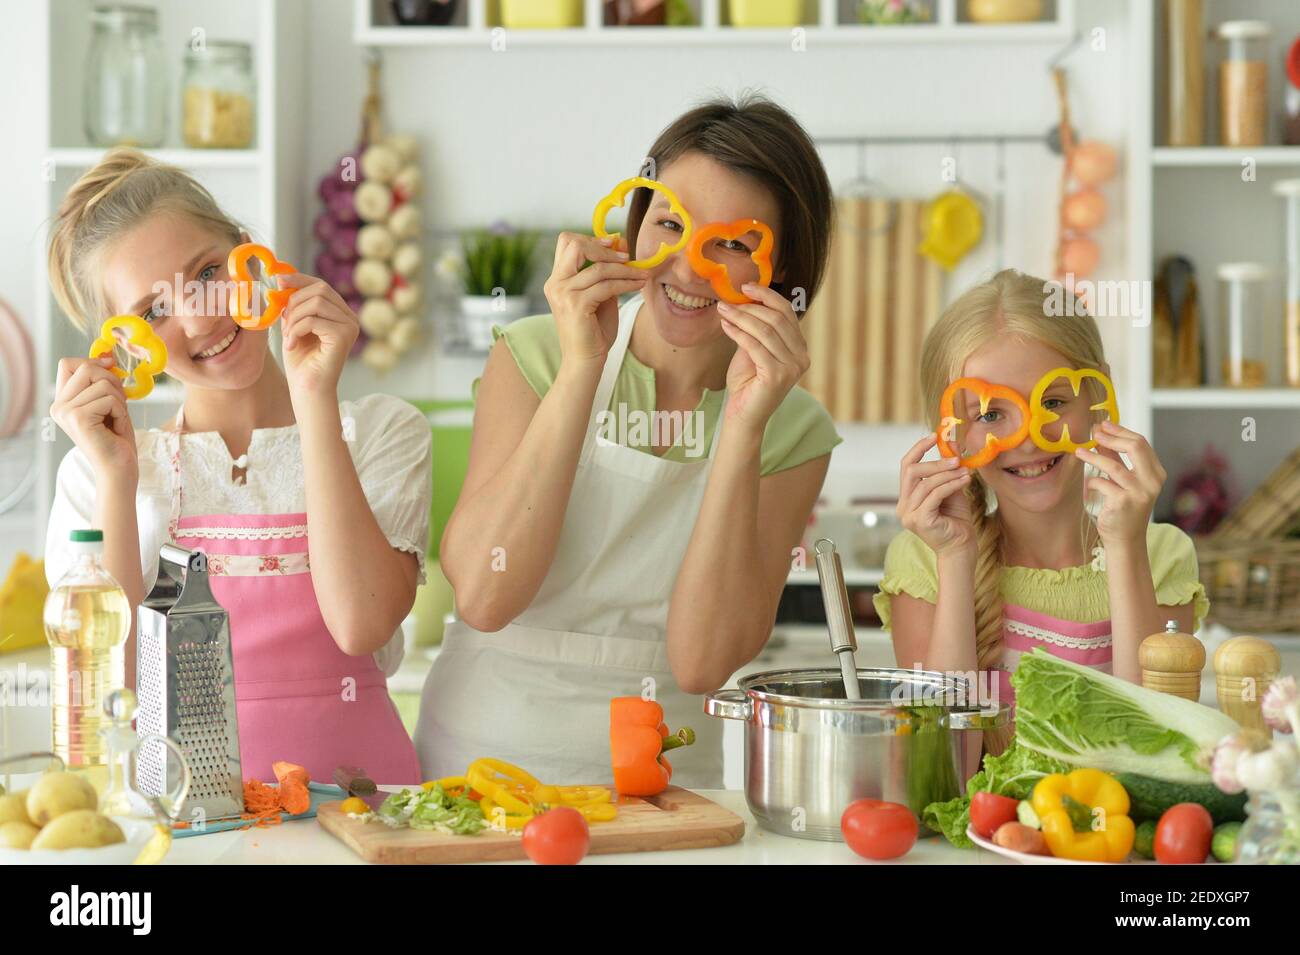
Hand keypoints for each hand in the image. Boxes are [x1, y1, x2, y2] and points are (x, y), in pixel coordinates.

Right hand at [50, 356, 137, 483]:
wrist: (119, 468)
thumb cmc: (116, 437)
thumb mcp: (109, 401)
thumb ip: (102, 379)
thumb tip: (106, 354)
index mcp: (62, 401)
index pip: (68, 363)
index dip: (92, 363)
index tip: (110, 371)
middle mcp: (58, 405)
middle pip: (86, 368)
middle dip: (112, 382)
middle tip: (118, 405)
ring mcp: (65, 412)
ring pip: (103, 384)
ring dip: (119, 401)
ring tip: (115, 420)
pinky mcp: (78, 418)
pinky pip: (110, 399)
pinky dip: (121, 412)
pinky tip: (115, 428)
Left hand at [278, 273, 359, 399]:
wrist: (307, 389)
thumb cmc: (301, 361)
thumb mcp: (294, 325)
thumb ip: (293, 304)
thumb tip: (282, 279)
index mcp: (340, 313)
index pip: (321, 285)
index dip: (299, 279)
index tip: (278, 280)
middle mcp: (350, 318)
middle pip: (320, 289)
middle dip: (294, 301)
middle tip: (283, 320)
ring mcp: (349, 327)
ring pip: (316, 303)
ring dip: (294, 318)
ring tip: (288, 336)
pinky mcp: (343, 336)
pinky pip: (313, 320)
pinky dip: (296, 330)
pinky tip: (291, 344)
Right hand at [543, 233, 645, 369]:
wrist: (585, 361)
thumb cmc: (593, 330)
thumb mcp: (600, 294)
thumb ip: (605, 272)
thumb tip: (620, 243)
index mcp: (557, 279)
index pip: (567, 242)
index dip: (592, 238)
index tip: (615, 244)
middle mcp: (556, 283)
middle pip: (575, 245)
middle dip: (604, 248)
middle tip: (627, 257)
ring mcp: (563, 293)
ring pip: (598, 268)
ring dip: (625, 269)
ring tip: (641, 274)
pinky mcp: (575, 305)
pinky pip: (606, 285)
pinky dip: (626, 283)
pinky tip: (638, 285)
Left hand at [717, 285, 808, 431]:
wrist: (744, 415)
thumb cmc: (747, 383)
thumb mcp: (752, 350)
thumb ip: (755, 329)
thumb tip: (744, 300)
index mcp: (800, 348)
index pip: (787, 313)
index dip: (768, 296)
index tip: (746, 286)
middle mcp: (802, 357)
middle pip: (777, 319)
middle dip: (750, 307)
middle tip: (727, 303)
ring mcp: (792, 368)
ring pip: (766, 331)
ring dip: (741, 317)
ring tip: (723, 311)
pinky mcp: (778, 376)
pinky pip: (755, 346)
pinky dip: (738, 333)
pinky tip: (725, 326)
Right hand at [896, 434, 975, 556]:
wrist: (961, 548)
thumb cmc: (956, 520)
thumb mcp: (950, 489)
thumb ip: (947, 471)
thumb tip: (952, 445)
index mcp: (906, 498)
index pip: (906, 467)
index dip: (918, 449)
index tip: (934, 436)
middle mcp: (903, 506)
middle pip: (911, 472)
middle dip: (934, 462)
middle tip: (956, 459)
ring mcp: (908, 514)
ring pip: (926, 483)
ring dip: (947, 474)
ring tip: (965, 470)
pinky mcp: (920, 520)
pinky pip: (935, 495)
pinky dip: (951, 484)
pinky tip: (965, 480)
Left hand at [1075, 420, 1165, 548]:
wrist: (1125, 539)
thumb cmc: (1124, 507)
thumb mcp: (1123, 480)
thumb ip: (1115, 458)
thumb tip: (1101, 434)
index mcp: (1156, 473)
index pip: (1141, 443)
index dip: (1120, 431)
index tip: (1103, 425)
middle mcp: (1152, 481)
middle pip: (1135, 447)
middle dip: (1112, 437)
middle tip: (1094, 432)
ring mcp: (1140, 492)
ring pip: (1113, 465)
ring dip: (1093, 456)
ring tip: (1078, 451)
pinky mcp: (1123, 503)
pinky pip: (1102, 483)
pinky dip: (1092, 482)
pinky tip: (1090, 486)